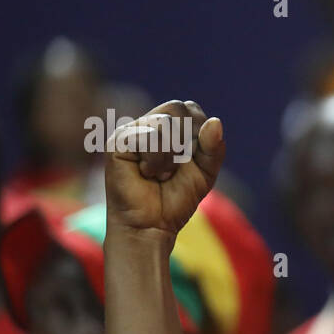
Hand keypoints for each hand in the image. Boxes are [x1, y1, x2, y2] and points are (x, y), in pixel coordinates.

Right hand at [104, 100, 224, 239]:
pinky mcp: (118, 142)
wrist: (154, 224)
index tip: (192, 159)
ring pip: (164, 123)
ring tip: (161, 174)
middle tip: (175, 167)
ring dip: (171, 156)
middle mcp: (148, 123)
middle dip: (186, 143)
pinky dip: (156, 162)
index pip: (190, 108)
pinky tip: (146, 173)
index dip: (199, 133)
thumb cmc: (176, 198)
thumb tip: (215, 121)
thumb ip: (213, 147)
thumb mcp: (205, 172)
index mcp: (169, 126)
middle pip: (178, 108)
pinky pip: (148, 138)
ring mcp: (131, 130)